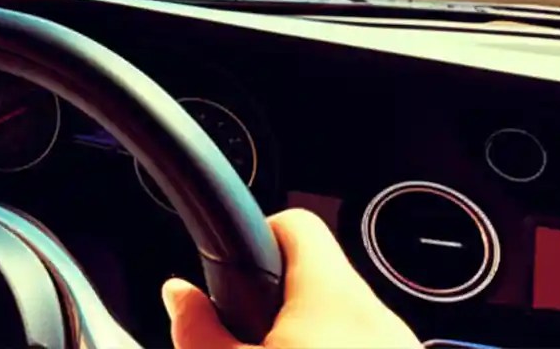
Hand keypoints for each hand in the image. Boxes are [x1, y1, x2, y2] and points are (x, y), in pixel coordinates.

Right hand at [163, 209, 420, 348]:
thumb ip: (199, 330)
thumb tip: (179, 296)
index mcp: (333, 300)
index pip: (295, 223)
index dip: (256, 235)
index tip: (235, 266)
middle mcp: (380, 318)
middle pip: (318, 279)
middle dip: (281, 306)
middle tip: (249, 341)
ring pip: (346, 324)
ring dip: (313, 338)